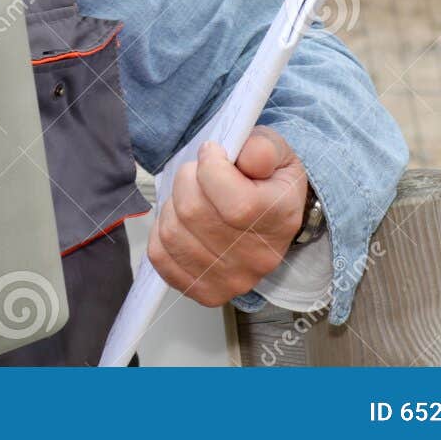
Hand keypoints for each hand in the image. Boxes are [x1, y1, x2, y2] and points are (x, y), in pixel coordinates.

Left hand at [146, 126, 307, 307]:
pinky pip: (161, 256)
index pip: (234, 201)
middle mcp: (257, 257)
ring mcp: (230, 280)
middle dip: (187, 180)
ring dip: (172, 205)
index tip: (212, 153)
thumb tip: (246, 156)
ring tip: (189, 197)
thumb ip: (262, 148)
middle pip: (193, 212)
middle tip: (198, 174)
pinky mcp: (205, 291)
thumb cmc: (268, 183)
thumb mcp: (275, 153)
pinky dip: (161, 232)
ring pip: (172, 233)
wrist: (271, 220)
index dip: (211, 166)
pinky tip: (180, 221)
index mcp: (279, 219)